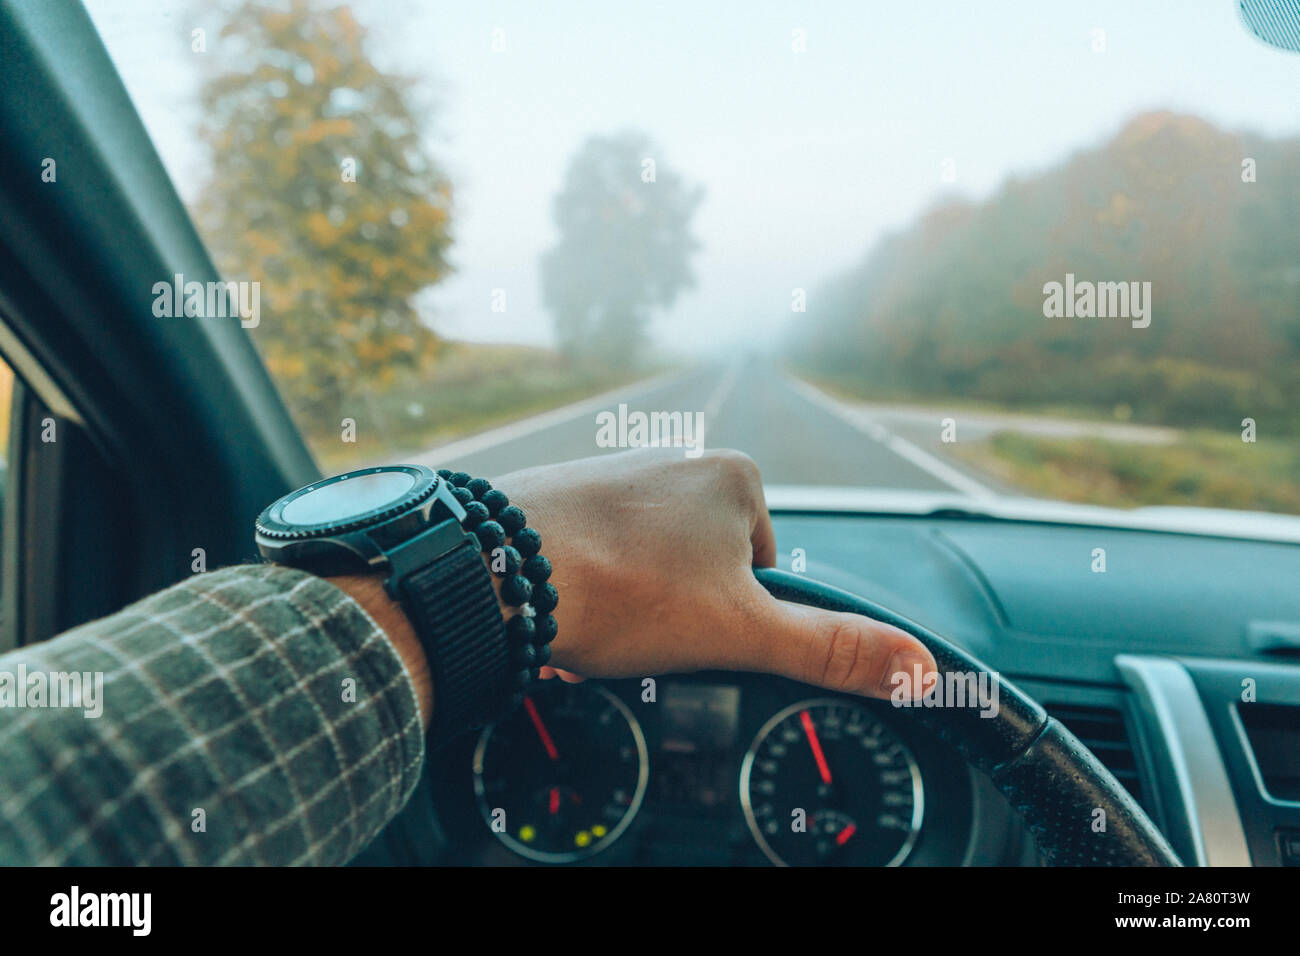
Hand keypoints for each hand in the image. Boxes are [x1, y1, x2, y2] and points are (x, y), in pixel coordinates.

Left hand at [498, 448, 936, 698]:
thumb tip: (919, 667)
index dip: (734, 612)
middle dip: (679, 604)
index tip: (695, 627)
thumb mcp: (741, 632)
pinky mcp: (556, 492)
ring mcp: (609, 471)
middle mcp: (672, 460)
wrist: (495, 570)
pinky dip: (586, 582)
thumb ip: (829, 649)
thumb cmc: (622, 589)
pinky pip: (592, 549)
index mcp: (731, 476)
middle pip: (702, 561)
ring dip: (630, 595)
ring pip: (645, 558)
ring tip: (602, 618)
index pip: (762, 562)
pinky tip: (566, 603)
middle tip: (645, 628)